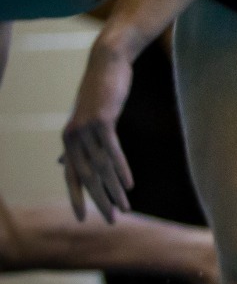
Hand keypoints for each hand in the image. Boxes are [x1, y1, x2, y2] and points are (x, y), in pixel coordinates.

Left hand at [63, 37, 138, 221]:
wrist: (107, 63)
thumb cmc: (98, 91)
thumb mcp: (84, 118)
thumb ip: (73, 143)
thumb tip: (60, 163)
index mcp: (68, 140)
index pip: (71, 176)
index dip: (77, 198)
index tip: (84, 219)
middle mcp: (72, 137)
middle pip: (87, 177)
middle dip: (100, 201)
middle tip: (112, 220)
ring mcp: (86, 130)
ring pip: (101, 168)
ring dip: (114, 190)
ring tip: (126, 207)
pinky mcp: (102, 121)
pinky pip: (113, 152)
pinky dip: (121, 170)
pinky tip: (129, 184)